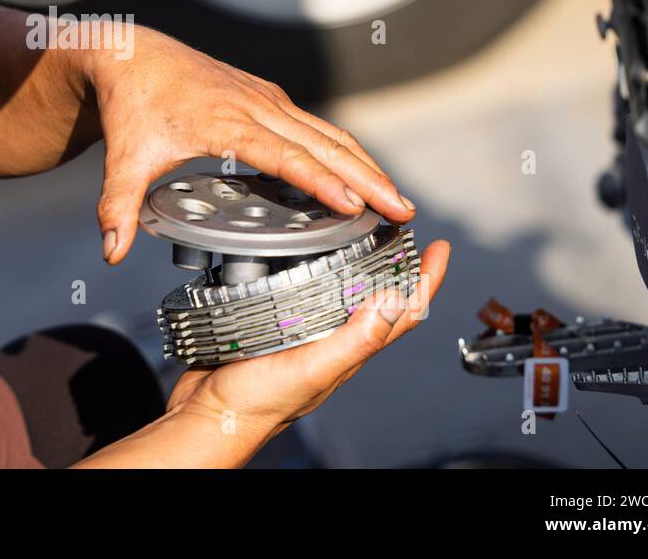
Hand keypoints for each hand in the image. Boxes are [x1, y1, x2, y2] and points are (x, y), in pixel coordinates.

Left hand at [87, 28, 415, 262]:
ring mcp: (266, 99)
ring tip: (398, 201)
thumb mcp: (123, 158)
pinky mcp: (267, 98)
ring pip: (328, 133)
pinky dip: (344, 151)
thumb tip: (110, 253)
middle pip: (324, 145)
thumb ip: (117, 206)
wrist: (130, 54)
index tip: (356, 208)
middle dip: (369, 180)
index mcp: (226, 122)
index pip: (286, 157)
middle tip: (405, 214)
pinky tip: (361, 176)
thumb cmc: (130, 105)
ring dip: (366, 166)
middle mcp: (255, 106)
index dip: (322, 183)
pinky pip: (315, 127)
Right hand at [165, 240, 449, 452]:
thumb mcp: (312, 369)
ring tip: (360, 236)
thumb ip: (353, 340)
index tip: (438, 248)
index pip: (401, 312)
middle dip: (396, 265)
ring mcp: (302, 332)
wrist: (208, 414)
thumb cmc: (257, 405)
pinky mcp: (271, 324)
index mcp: (348, 349)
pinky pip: (299, 293)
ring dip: (355, 264)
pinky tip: (297, 257)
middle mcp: (330, 338)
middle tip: (402, 232)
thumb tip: (391, 302)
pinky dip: (307, 270)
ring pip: (338, 293)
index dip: (425, 279)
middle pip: (377, 297)